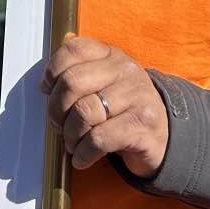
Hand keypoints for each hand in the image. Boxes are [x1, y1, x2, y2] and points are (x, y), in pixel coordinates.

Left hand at [43, 35, 167, 176]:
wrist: (163, 137)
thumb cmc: (123, 111)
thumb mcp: (104, 84)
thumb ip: (78, 73)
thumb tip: (47, 78)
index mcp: (112, 56)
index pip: (73, 50)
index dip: (52, 73)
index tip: (48, 92)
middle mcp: (126, 70)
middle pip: (72, 82)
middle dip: (56, 110)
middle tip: (59, 125)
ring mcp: (137, 96)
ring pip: (83, 113)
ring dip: (70, 136)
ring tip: (73, 144)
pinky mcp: (142, 125)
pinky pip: (97, 139)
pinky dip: (83, 153)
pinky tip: (83, 158)